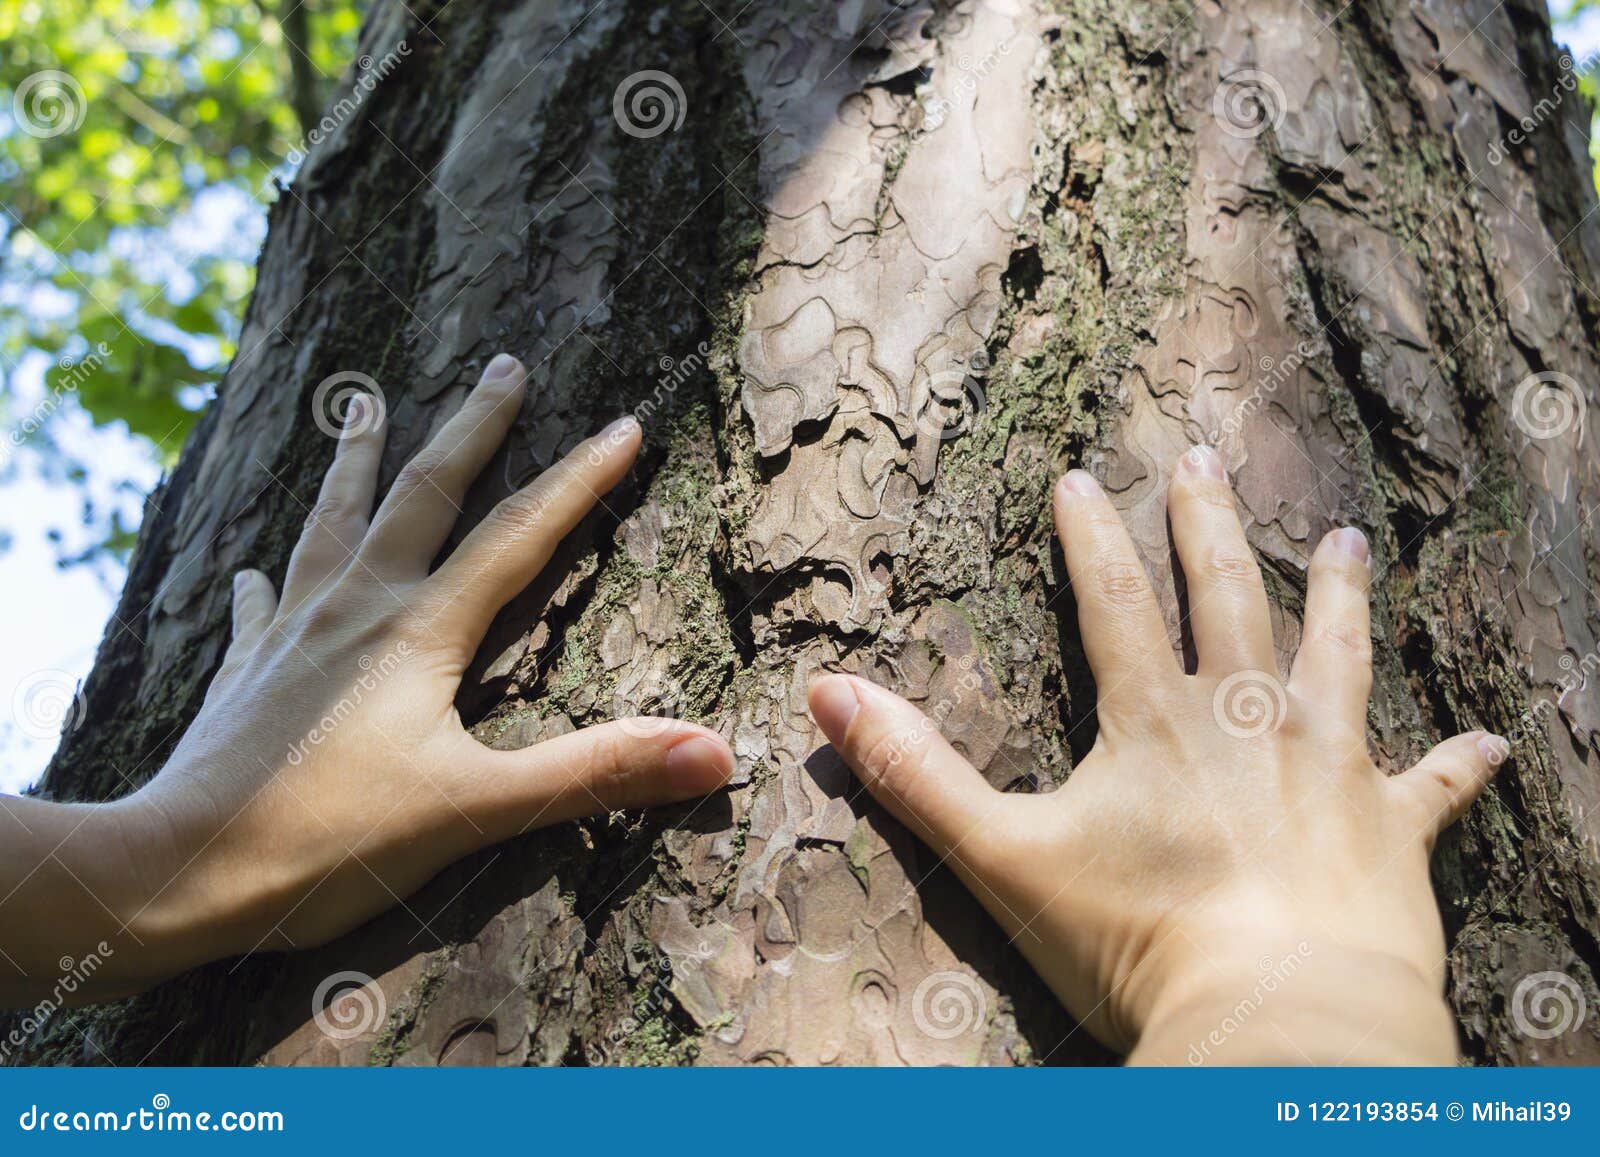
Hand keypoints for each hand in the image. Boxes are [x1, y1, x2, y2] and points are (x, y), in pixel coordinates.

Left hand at [0, 354, 731, 1002]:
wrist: (179, 870)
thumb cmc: (331, 844)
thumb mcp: (478, 810)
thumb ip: (595, 774)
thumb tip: (714, 753)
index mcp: (419, 631)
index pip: (519, 536)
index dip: (577, 479)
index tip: (622, 425)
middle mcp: (355, 608)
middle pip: (422, 495)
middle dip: (471, 428)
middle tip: (503, 365)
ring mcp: (292, 632)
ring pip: (332, 521)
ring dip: (357, 459)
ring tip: (362, 400)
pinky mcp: (246, 670)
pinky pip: (261, 601)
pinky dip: (269, 575)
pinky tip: (255, 566)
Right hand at [808, 445, 1504, 1063]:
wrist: (1277, 1018)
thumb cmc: (1137, 939)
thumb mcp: (1001, 854)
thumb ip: (914, 771)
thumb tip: (823, 690)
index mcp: (1156, 719)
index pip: (1114, 598)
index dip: (1091, 533)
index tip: (1080, 476)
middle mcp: (1249, 718)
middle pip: (1227, 595)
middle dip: (1209, 524)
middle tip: (1204, 457)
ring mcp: (1330, 766)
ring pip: (1339, 655)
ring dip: (1342, 595)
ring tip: (1350, 539)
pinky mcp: (1391, 830)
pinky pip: (1434, 787)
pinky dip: (1459, 766)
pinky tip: (1491, 744)